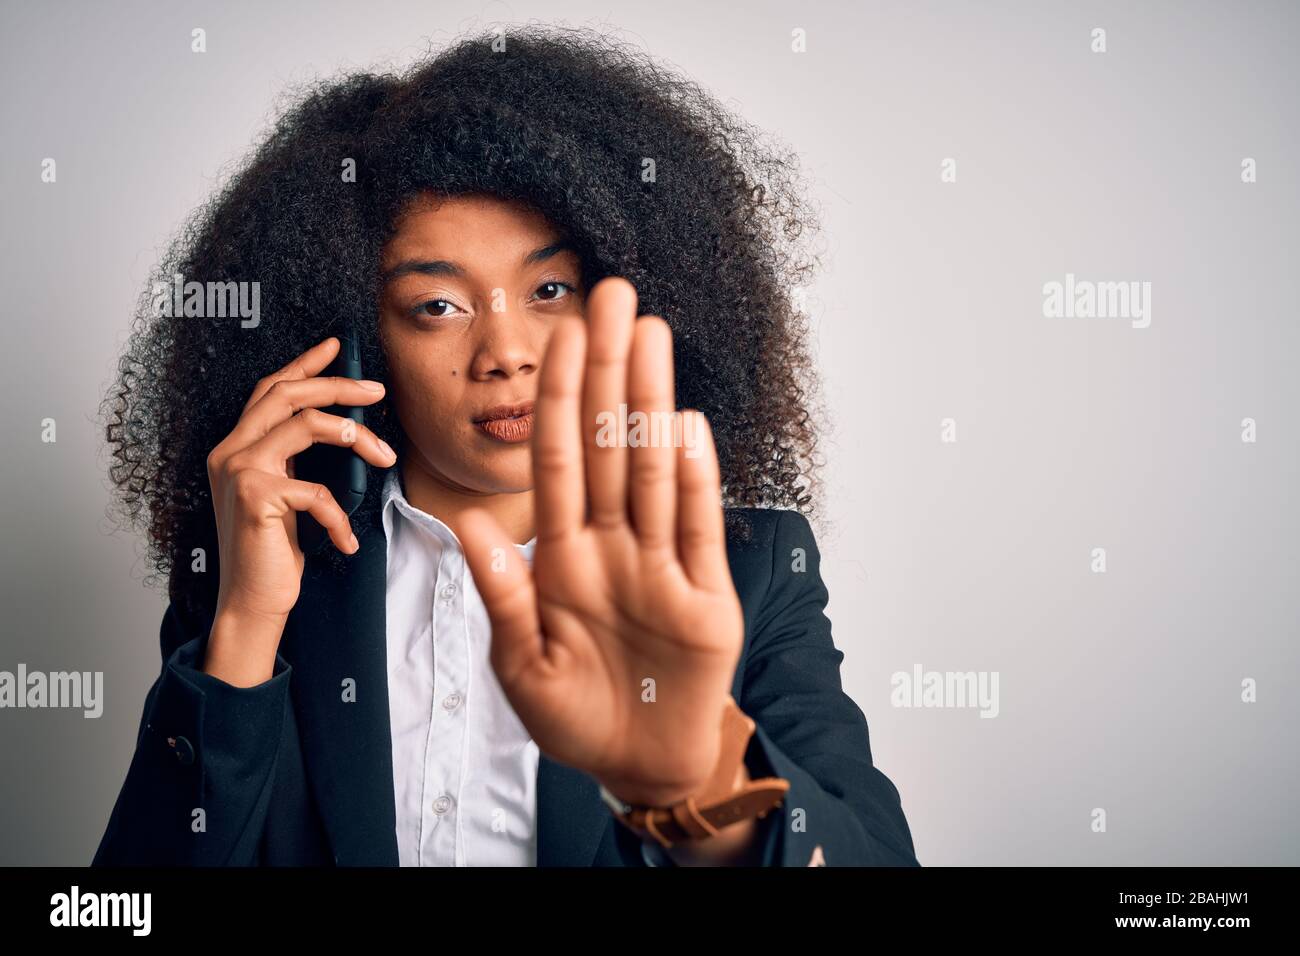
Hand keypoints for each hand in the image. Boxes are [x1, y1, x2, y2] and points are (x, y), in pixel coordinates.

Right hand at [203, 337, 396, 681]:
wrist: (251, 603)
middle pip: (288, 394)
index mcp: (237, 447)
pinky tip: (346, 541)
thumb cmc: (273, 553)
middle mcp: (230, 451)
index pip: (271, 390)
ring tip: (384, 458)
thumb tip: (338, 427)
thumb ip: (294, 460)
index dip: (304, 364)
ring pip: (305, 424)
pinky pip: (315, 490)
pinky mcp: (254, 497)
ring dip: (355, 437)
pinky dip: (339, 516)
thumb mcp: (287, 496)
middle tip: (378, 391)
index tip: (336, 346)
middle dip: (338, 385)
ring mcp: (238, 471)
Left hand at [460, 277, 744, 805]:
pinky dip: (694, 480)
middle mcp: (613, 547)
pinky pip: (697, 530)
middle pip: (609, 444)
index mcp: (563, 558)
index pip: (558, 459)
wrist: (638, 764)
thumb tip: (471, 522)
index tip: (558, 334)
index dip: (558, 396)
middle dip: (607, 370)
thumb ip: (505, 591)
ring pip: (654, 469)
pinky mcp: (705, 598)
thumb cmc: (575, 718)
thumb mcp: (522, 663)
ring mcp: (660, 567)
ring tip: (649, 334)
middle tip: (611, 295)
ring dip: (650, 402)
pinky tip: (686, 424)